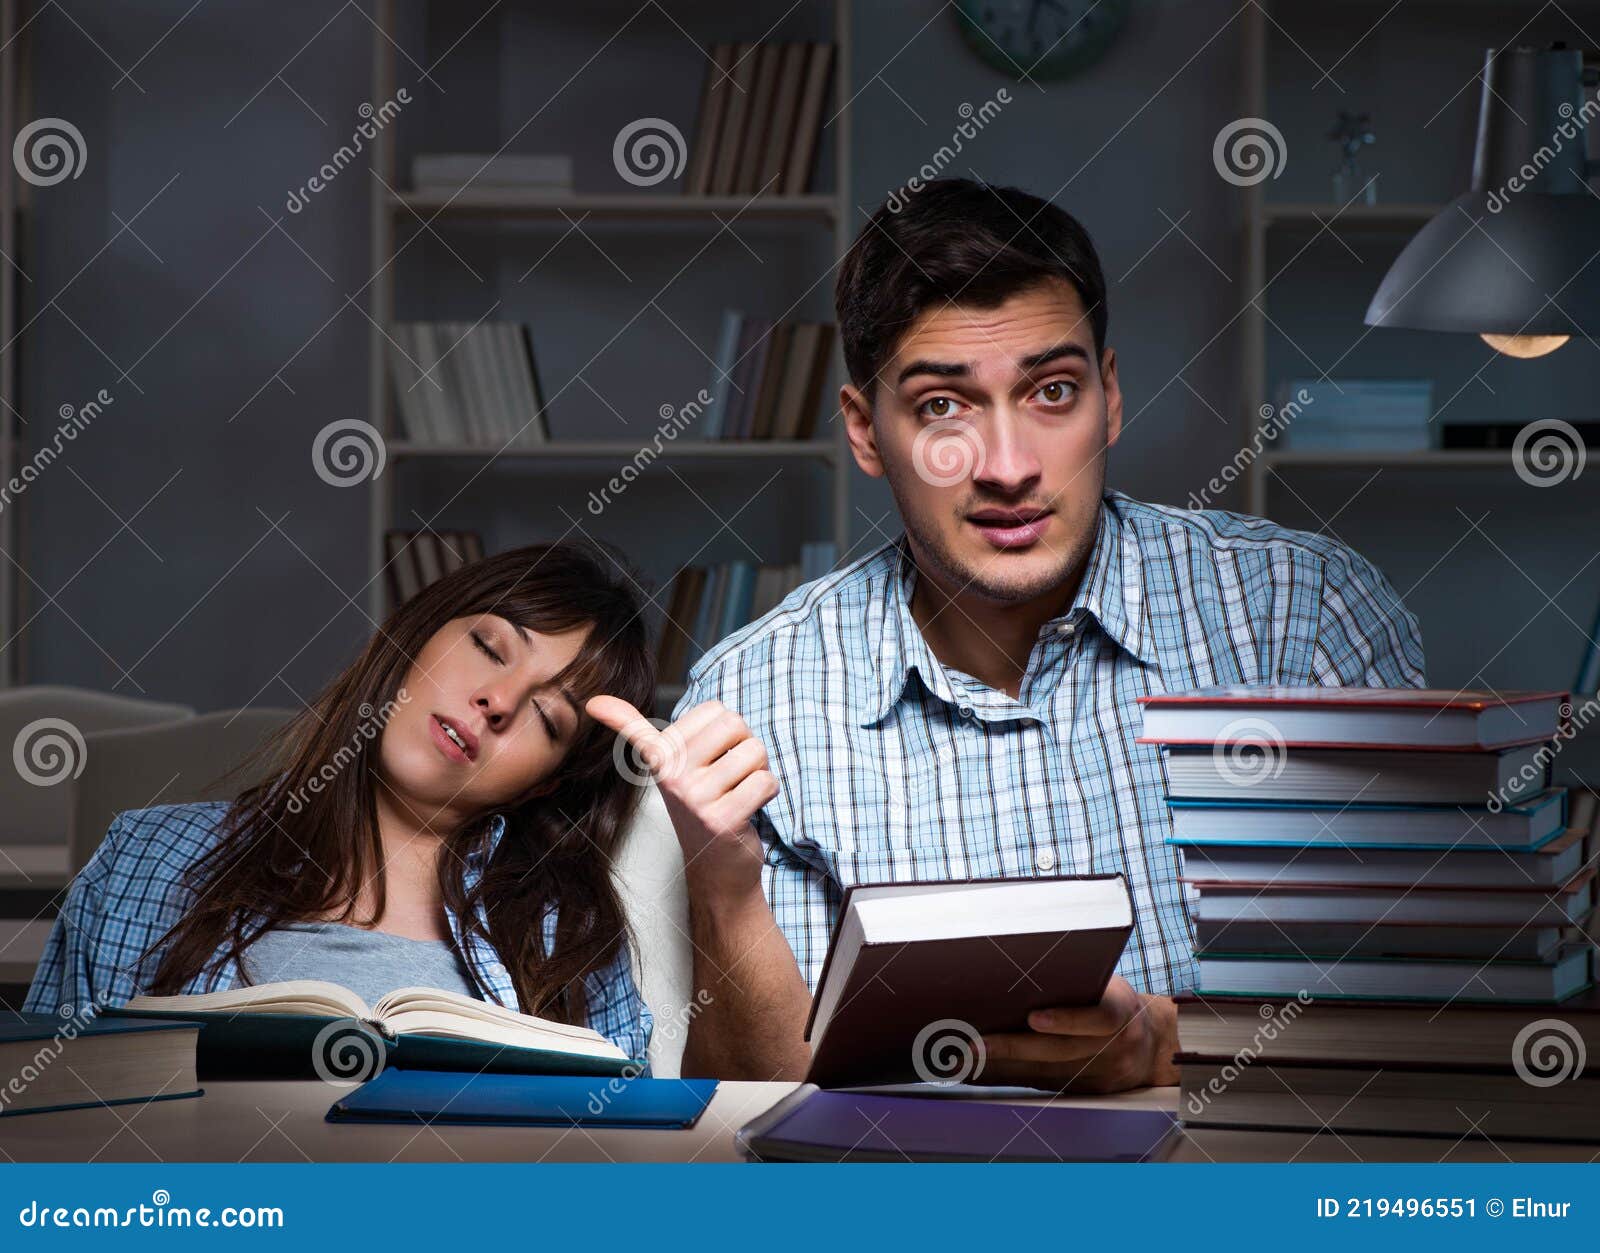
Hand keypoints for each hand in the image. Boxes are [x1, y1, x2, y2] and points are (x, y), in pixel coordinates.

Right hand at [585, 696, 778, 904]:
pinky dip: (768, 793)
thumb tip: (596, 702)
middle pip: (735, 723)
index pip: (714, 709)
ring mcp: (696, 799)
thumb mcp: (664, 765)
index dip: (725, 731)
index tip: (710, 758)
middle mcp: (673, 776)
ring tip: (738, 791)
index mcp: (660, 755)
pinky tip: (749, 809)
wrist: (714, 869)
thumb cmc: (697, 807)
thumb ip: (634, 729)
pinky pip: (765, 781)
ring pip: (755, 751)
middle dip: (745, 746)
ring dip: (758, 771)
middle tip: (731, 775)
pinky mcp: (722, 819)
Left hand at [977, 978, 1179, 1093]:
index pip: (1097, 1018)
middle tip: (973, 1045)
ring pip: (1046, 1073)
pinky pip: (1043, 1085)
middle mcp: (1114, 1048)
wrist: (1155, 1046)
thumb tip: (1021, 973)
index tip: (1032, 1018)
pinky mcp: (1086, 1092)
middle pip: (1060, 1051)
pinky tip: (980, 1073)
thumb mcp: (1109, 986)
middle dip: (1013, 1048)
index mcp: (1121, 1013)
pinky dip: (1010, 1078)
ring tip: (963, 1061)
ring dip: (1002, 1068)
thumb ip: (1075, 985)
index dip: (1066, 1020)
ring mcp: (1100, 1075)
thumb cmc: (1118, 1003)